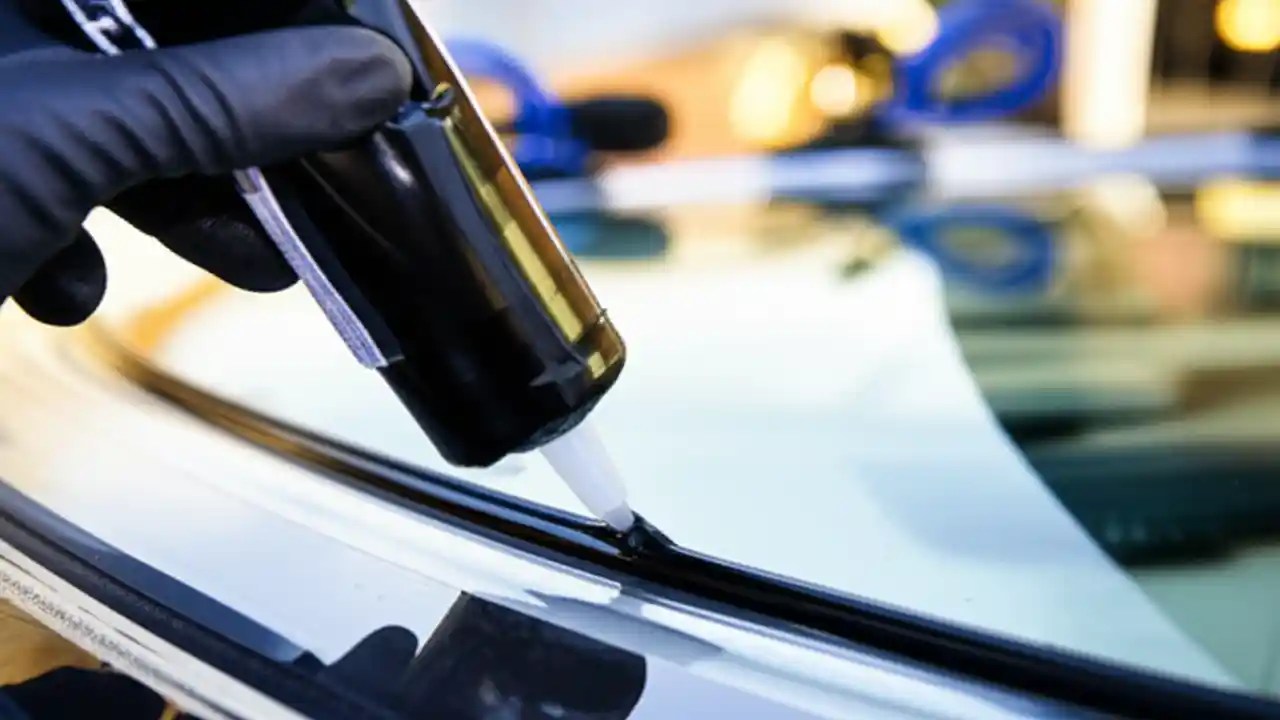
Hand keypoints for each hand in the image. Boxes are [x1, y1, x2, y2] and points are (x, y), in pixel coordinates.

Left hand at [0, 0, 410, 324]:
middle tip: (325, 190)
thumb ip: (214, 101)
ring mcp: (5, 134)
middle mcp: (16, 58)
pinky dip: (82, 265)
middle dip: (245, 148)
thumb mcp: (73, 135)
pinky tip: (69, 291)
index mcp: (32, 5)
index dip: (283, 32)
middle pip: (170, 80)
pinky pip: (60, 217)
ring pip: (123, 157)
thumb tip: (370, 73)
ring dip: (189, 219)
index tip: (357, 77)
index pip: (199, 9)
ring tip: (257, 261)